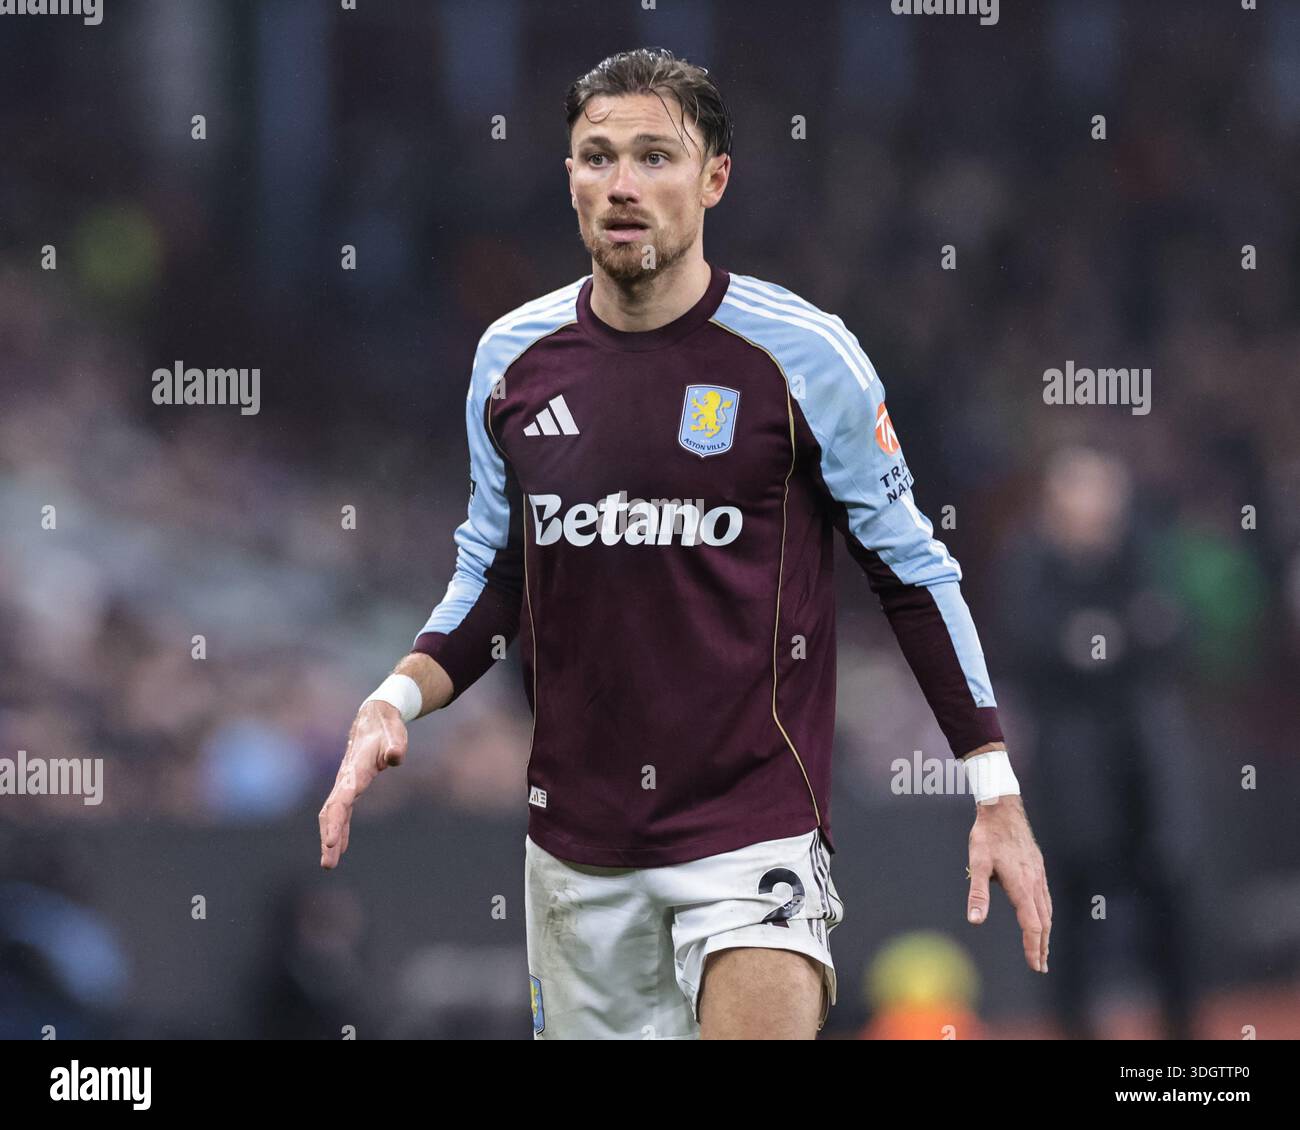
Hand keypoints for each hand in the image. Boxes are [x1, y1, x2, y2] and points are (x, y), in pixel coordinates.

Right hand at [319, 701, 407, 868]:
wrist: (374, 717)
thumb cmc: (387, 728)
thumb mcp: (395, 733)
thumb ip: (396, 745)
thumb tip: (396, 756)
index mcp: (355, 771)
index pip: (342, 800)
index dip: (336, 821)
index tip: (331, 842)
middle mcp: (345, 779)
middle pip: (332, 812)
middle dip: (329, 838)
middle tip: (328, 864)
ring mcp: (345, 784)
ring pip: (332, 815)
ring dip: (330, 838)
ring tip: (329, 864)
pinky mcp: (350, 787)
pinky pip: (341, 813)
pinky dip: (340, 830)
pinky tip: (339, 848)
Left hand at [965, 795, 1051, 972]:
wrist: (1003, 809)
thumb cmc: (987, 835)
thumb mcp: (978, 863)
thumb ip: (978, 892)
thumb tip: (975, 920)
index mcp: (1021, 885)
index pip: (1032, 924)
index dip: (1033, 946)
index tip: (1034, 964)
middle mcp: (1034, 882)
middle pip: (1043, 921)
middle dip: (1042, 945)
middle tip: (1041, 965)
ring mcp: (1039, 875)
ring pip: (1047, 910)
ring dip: (1046, 932)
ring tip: (1042, 948)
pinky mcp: (1038, 868)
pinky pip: (1046, 898)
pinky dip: (1046, 915)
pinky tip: (1041, 918)